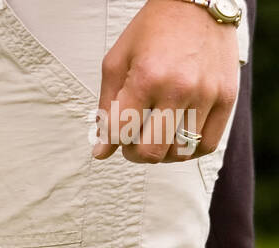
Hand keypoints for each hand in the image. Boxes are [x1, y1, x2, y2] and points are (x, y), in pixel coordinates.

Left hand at [92, 0, 239, 162]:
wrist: (198, 1)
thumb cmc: (153, 30)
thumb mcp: (118, 61)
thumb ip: (106, 108)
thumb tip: (101, 152)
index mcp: (146, 78)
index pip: (120, 135)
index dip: (113, 140)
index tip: (117, 131)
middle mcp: (178, 88)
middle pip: (150, 153)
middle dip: (135, 152)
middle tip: (135, 138)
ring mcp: (206, 94)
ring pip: (178, 153)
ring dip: (163, 151)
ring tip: (158, 132)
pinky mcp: (226, 97)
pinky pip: (206, 145)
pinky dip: (189, 149)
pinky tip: (179, 134)